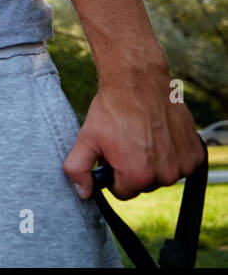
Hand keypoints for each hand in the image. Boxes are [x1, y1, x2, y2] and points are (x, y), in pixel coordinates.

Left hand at [63, 72, 205, 200]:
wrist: (138, 81)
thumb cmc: (111, 110)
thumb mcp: (85, 139)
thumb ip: (77, 170)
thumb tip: (83, 193)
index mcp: (137, 176)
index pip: (122, 192)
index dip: (113, 174)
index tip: (112, 155)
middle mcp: (165, 175)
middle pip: (144, 185)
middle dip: (133, 168)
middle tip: (126, 142)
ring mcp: (184, 164)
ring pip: (162, 175)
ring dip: (153, 162)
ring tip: (141, 137)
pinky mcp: (196, 153)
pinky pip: (180, 164)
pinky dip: (171, 153)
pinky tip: (159, 134)